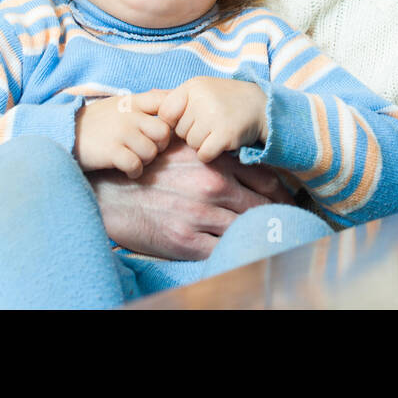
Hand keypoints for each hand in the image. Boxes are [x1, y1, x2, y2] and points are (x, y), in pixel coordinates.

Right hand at [74, 89, 172, 178]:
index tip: (167, 127)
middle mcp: (129, 115)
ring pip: (151, 151)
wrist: (64, 132)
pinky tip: (129, 170)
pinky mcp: (111, 151)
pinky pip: (135, 165)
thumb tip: (170, 95)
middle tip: (149, 149)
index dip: (174, 114)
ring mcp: (120, 133)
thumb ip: (144, 101)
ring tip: (135, 159)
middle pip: (164, 132)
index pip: (164, 100)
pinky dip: (135, 171)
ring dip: (146, 160)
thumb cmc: (96, 121)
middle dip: (161, 145)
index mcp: (132, 101)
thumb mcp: (119, 103)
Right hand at [88, 142, 295, 259]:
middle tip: (288, 222)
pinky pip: (223, 250)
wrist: (109, 191)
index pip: (267, 178)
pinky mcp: (186, 241)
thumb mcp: (184, 146)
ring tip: (270, 238)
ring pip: (246, 228)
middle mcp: (214, 187)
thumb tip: (244, 154)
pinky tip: (242, 251)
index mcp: (216, 162)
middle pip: (262, 205)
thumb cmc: (148, 166)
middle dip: (277, 215)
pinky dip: (235, 251)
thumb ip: (214, 150)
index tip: (287, 200)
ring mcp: (201, 215)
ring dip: (259, 234)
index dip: (282, 192)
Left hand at [158, 77, 266, 162]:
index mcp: (193, 87)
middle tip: (210, 122)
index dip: (175, 121)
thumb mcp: (200, 89)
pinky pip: (203, 154)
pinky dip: (210, 153)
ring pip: (191, 144)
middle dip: (191, 131)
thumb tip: (139, 100)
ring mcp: (214, 117)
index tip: (189, 118)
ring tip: (217, 129)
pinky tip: (220, 142)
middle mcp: (202, 100)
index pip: (166, 114)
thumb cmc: (224, 98)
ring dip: (202, 142)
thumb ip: (173, 97)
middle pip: (179, 131)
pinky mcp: (225, 135)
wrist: (260, 105)